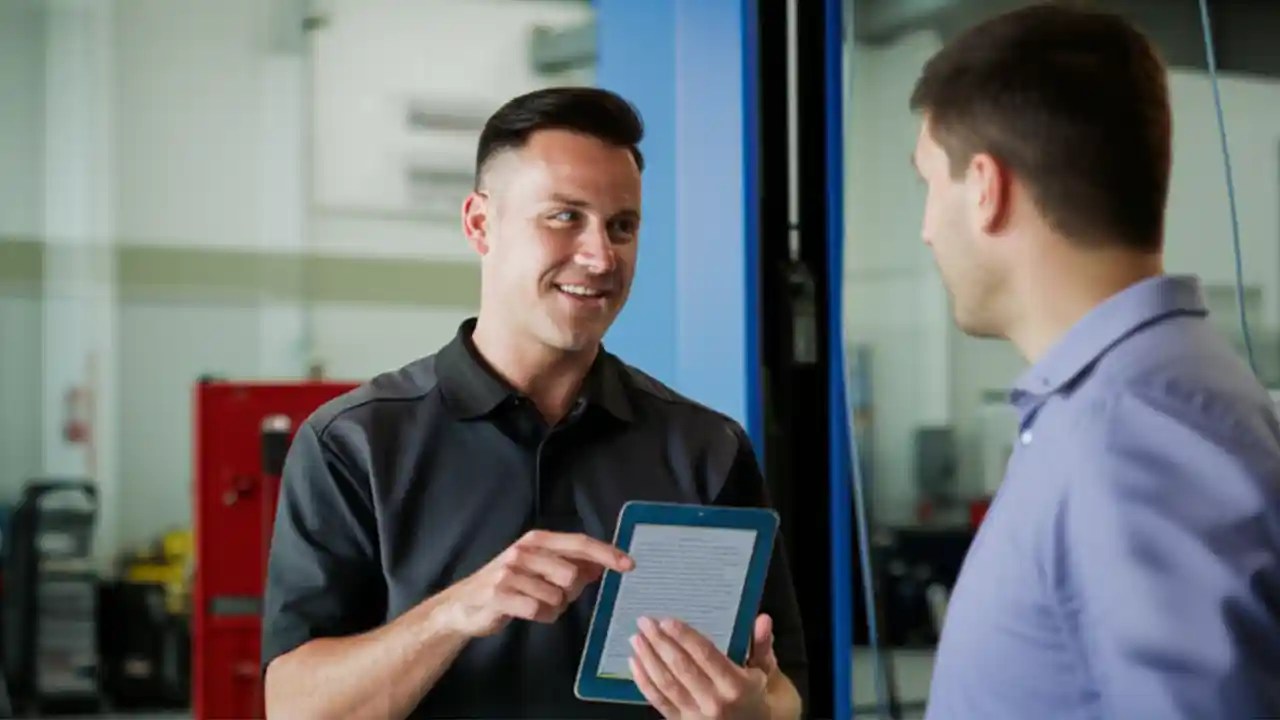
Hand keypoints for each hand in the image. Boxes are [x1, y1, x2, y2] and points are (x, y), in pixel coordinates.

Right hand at [438, 530, 632, 637]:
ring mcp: (510, 571)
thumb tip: (603, 564)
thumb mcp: (541, 569)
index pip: (580, 543)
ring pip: (556, 597)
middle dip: (570, 592)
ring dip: (553, 608)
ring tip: (535, 604)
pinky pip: (538, 611)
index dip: (607, 553)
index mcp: (538, 540)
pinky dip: (540, 617)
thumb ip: (572, 565)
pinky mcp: (499, 594)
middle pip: (572, 574)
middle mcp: (524, 551)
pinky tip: (527, 613)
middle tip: (554, 595)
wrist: (465, 604)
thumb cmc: (510, 584)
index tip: (630, 564)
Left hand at [629, 615, 772, 719]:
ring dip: (648, 659)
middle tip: (645, 622)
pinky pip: (658, 701)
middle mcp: (715, 702)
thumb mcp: (765, 672)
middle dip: (660, 642)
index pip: (706, 655)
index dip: (685, 637)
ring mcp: (696, 716)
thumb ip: (761, 645)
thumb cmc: (755, 697)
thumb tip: (762, 619)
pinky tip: (635, 663)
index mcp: (736, 686)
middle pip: (681, 668)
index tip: (666, 620)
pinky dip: (644, 682)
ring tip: (636, 639)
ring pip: (666, 684)